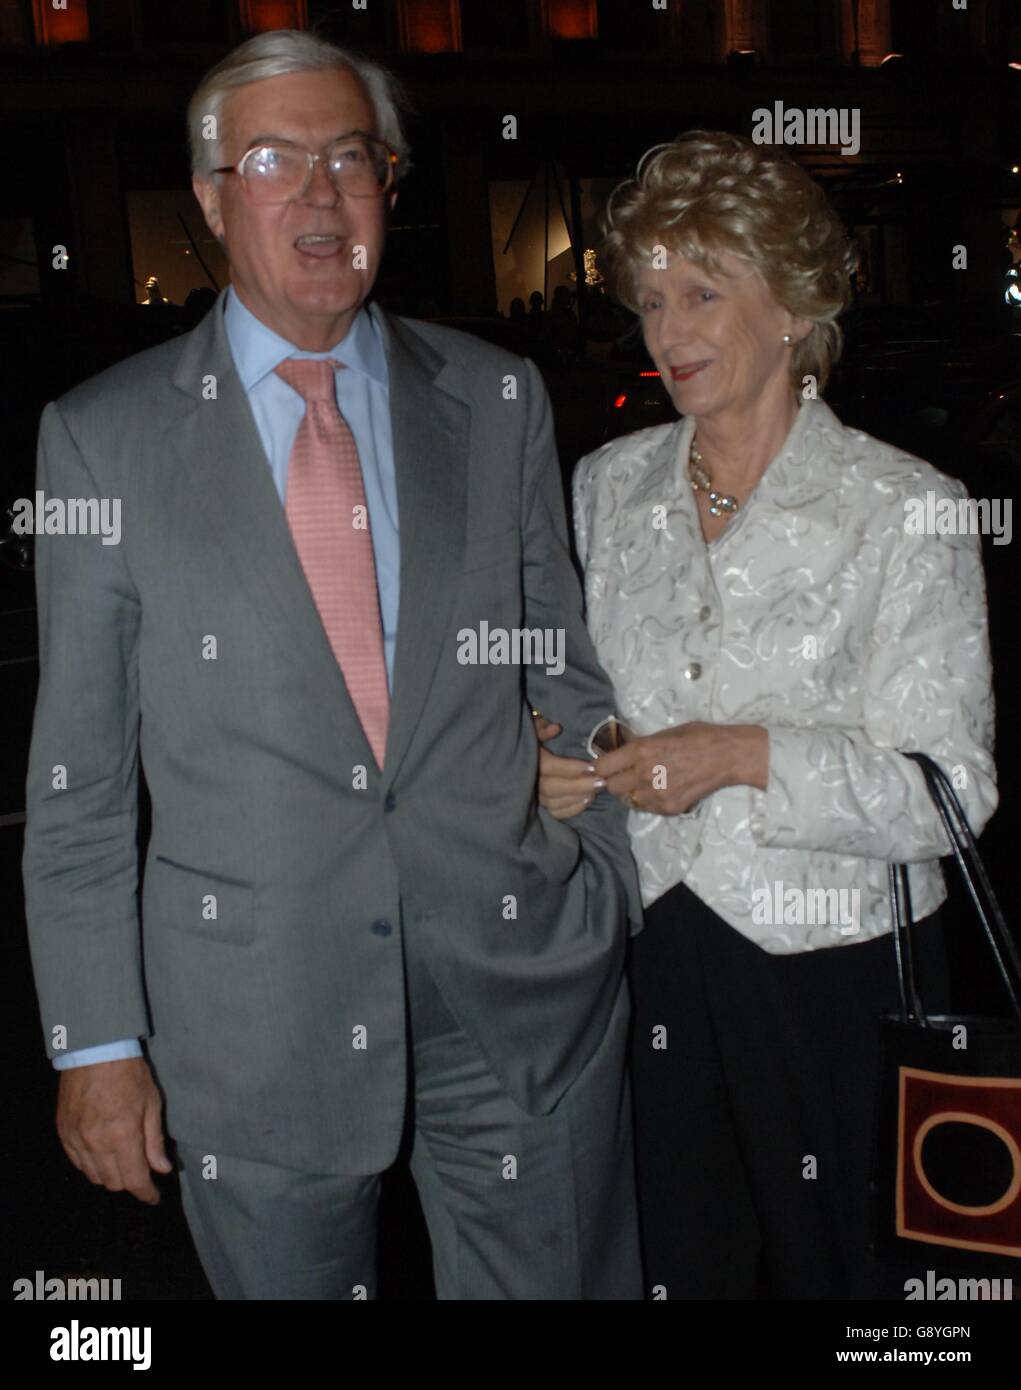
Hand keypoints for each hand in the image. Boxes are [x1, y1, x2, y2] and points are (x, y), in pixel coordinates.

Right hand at [56, 1056, 172, 1204]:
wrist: (95, 1051)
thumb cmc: (129, 1073)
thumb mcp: (152, 1103)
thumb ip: (155, 1140)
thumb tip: (162, 1168)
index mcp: (123, 1135)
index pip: (134, 1180)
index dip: (146, 1193)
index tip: (153, 1197)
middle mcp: (97, 1142)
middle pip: (113, 1182)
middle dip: (130, 1182)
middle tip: (142, 1171)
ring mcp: (77, 1138)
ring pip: (94, 1176)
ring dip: (110, 1175)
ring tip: (123, 1161)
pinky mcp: (64, 1132)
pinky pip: (77, 1162)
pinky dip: (91, 1165)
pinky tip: (102, 1154)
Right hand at [531, 710, 604, 820]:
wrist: (514, 758)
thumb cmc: (529, 739)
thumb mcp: (531, 727)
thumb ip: (541, 727)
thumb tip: (555, 728)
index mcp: (527, 759)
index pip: (548, 766)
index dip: (570, 768)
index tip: (591, 767)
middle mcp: (527, 780)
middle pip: (552, 787)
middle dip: (578, 785)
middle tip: (601, 781)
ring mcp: (532, 796)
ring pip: (554, 802)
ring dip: (577, 797)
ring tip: (597, 789)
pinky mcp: (539, 807)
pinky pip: (555, 813)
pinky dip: (571, 809)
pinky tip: (587, 800)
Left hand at [595, 721, 767, 815]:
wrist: (728, 756)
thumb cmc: (699, 736)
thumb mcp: (665, 733)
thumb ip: (641, 746)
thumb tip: (622, 753)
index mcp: (641, 750)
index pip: (603, 767)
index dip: (602, 768)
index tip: (605, 767)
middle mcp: (644, 774)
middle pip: (612, 787)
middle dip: (616, 782)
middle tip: (626, 776)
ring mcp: (657, 794)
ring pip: (629, 800)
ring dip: (634, 792)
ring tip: (651, 782)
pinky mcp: (669, 808)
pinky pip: (648, 807)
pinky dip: (651, 801)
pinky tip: (666, 788)